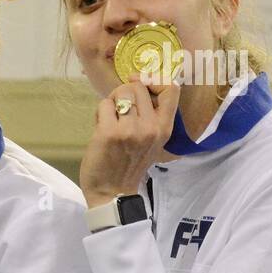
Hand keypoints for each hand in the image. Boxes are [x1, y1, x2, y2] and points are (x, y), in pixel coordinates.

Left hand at [79, 73, 180, 208]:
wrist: (113, 192)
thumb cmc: (130, 164)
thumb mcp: (152, 140)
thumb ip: (151, 114)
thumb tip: (138, 80)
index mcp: (165, 128)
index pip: (171, 89)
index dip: (154, 81)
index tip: (141, 86)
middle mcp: (151, 127)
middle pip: (138, 86)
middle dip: (125, 92)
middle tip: (119, 109)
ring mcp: (130, 130)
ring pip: (120, 93)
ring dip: (111, 102)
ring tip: (110, 119)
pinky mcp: (109, 133)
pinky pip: (104, 105)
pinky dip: (100, 112)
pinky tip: (101, 127)